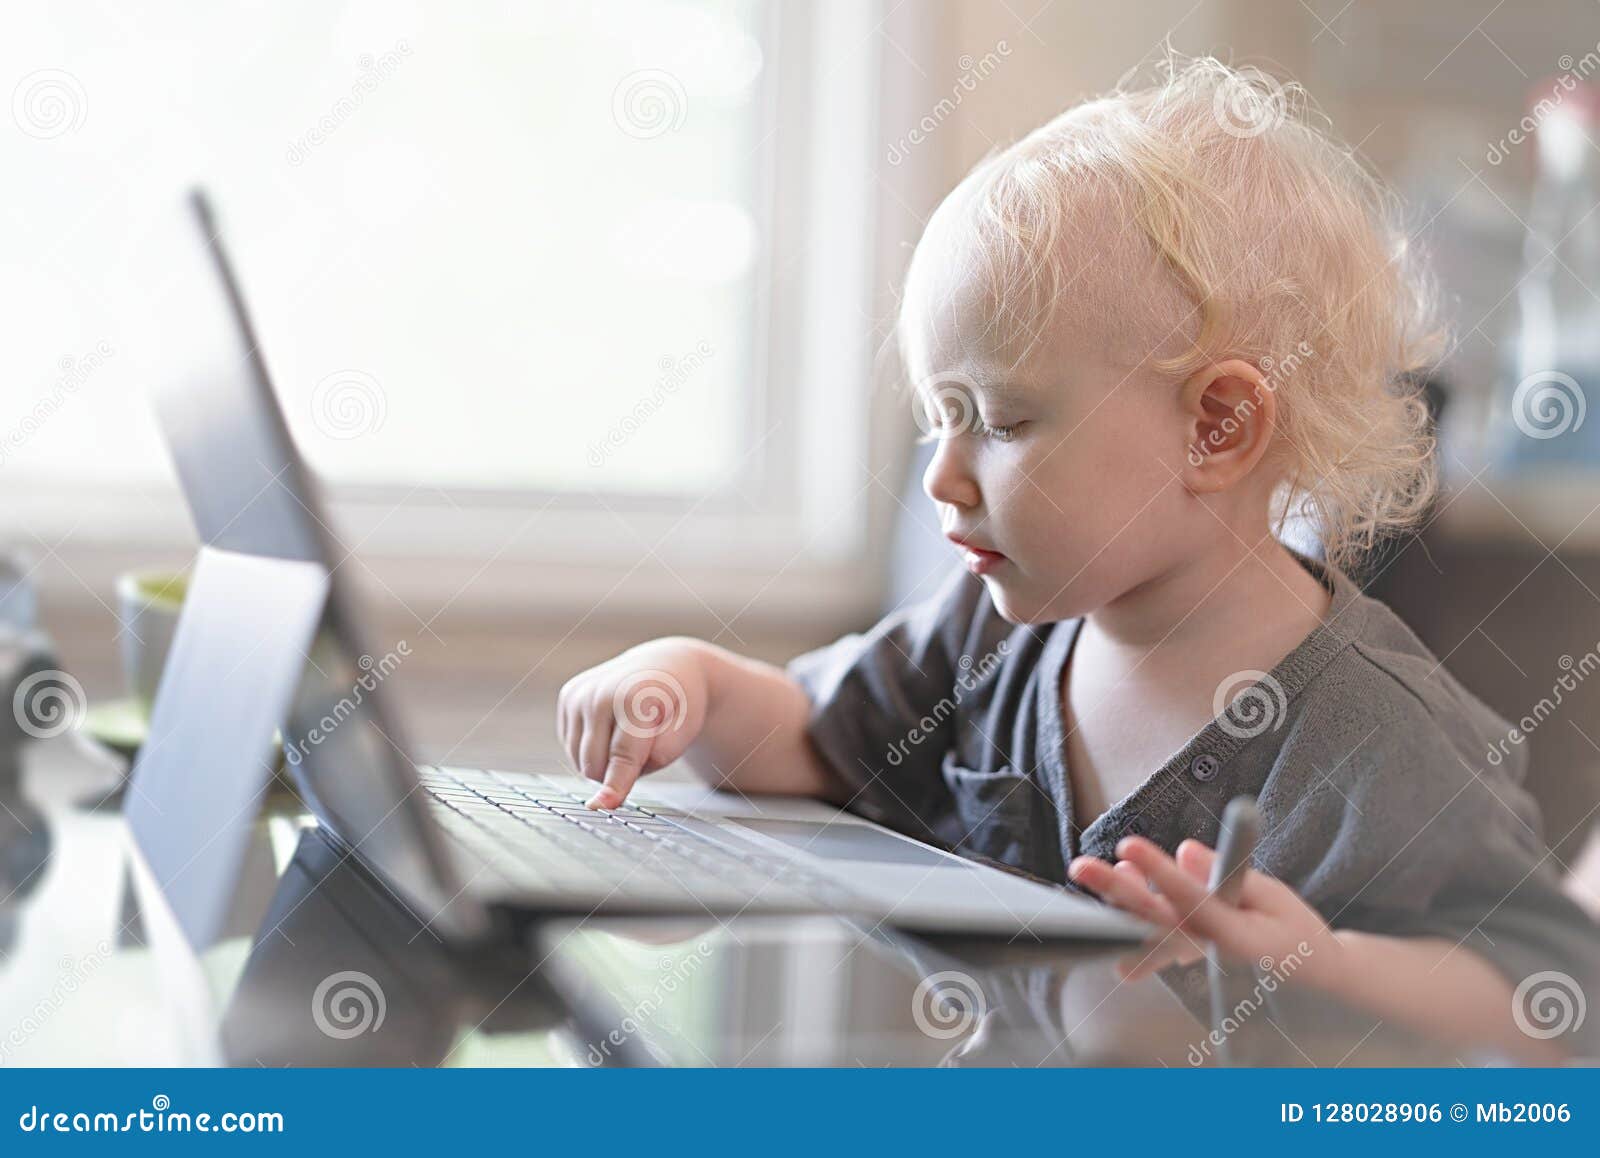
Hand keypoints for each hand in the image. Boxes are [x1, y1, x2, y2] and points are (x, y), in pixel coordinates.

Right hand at [556, 638, 710, 809]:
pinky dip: (593, 748)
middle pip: (595, 764)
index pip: (622, 755)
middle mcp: (599, 692)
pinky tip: (613, 728)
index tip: (603, 806)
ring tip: (631, 735)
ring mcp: (579, 693)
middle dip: (618, 772)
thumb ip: (653, 763)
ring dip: (605, 762)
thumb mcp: (684, 734)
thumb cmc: (679, 704)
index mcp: (633, 697)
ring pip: (580, 760)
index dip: (616, 784)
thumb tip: (608, 799)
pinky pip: (572, 746)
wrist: (668, 666)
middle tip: (645, 748)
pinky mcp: (568, 697)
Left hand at [1067, 835, 1344, 988]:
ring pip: (1141, 930)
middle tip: (1081, 866)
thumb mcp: (1273, 897)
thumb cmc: (1293, 933)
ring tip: (1090, 870)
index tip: (1129, 845)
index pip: (1193, 903)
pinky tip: (1121, 878)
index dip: (1160, 873)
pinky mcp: (1181, 954)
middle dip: (1115, 892)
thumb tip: (1181, 851)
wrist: (1309, 983)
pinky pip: (1145, 936)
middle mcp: (1207, 954)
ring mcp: (1190, 958)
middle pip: (1154, 922)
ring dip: (1115, 900)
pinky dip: (1127, 911)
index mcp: (1239, 940)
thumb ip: (1229, 875)